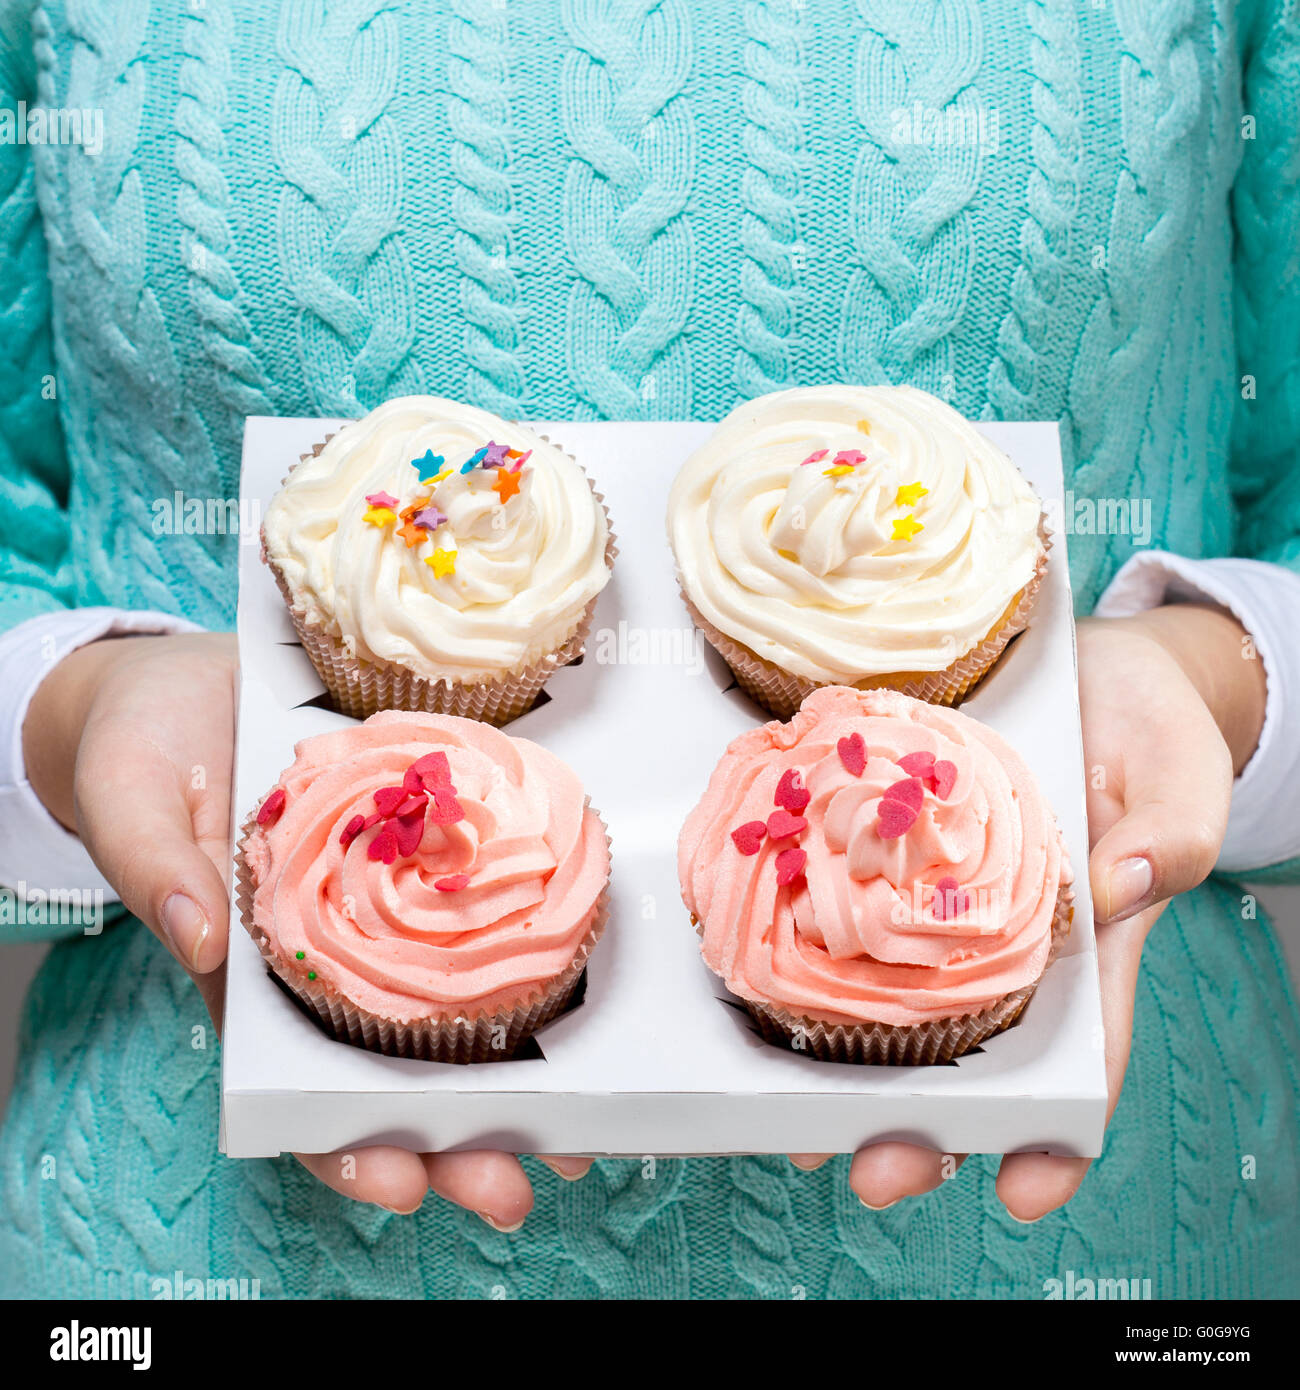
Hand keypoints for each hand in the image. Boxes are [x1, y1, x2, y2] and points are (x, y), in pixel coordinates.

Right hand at [23, 631, 589, 1221]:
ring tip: (570, 1129)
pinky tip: (573, 993)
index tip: (397, 1180)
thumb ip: (153, 866)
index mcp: (244, 974)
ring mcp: (374, 916)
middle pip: (389, 1074)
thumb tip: (198, 938)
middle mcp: (320, 961)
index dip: (342, 1143)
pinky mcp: (414, 860)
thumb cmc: (142, 743)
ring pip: (444, 1019)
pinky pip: (471, 918)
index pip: (293, 1085)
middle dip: (452, 1141)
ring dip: (505, 1081)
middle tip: (516, 1186)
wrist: (188, 681)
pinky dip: (521, 959)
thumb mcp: (127, 793)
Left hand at [789, 605, 1265, 1217]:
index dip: (1057, 1134)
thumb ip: (1171, 831)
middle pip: (967, 1058)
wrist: (1094, 669)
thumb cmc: (1154, 727)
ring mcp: (946, 904)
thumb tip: (1125, 882)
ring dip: (848, 1069)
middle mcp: (1010, 940)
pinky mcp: (897, 857)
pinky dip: (811, 957)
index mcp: (1091, 942)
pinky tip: (764, 990)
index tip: (1026, 1192)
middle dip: (921, 1126)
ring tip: (793, 1114)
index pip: (1085, 1056)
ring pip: (896, 1006)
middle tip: (868, 1167)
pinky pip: (853, 913)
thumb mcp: (1179, 771)